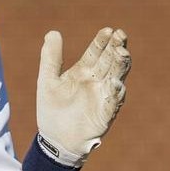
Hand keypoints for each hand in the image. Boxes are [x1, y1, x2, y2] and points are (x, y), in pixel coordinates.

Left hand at [36, 27, 130, 166]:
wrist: (54, 140)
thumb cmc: (52, 111)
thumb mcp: (47, 81)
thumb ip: (50, 58)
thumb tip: (53, 32)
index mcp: (84, 71)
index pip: (96, 52)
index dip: (102, 41)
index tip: (108, 30)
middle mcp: (97, 81)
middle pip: (110, 60)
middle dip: (116, 48)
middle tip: (120, 35)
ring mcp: (103, 96)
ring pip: (117, 76)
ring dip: (121, 64)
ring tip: (122, 52)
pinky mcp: (106, 113)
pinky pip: (113, 101)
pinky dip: (115, 91)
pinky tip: (115, 82)